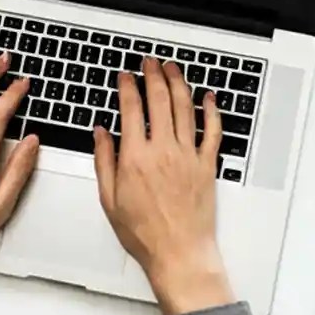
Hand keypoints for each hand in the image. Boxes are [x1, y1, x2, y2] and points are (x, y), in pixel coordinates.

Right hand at [92, 57, 232, 314]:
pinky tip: (209, 98)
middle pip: (160, 101)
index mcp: (135, 158)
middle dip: (154, 75)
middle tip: (151, 62)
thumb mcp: (109, 199)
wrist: (178, 252)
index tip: (126, 75)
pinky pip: (213, 131)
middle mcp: (163, 151)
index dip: (128, 86)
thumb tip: (101, 132)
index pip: (131, 109)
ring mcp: (188, 156)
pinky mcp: (207, 165)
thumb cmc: (144, 233)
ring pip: (186, 108)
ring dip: (179, 84)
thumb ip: (104, 161)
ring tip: (173, 69)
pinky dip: (212, 111)